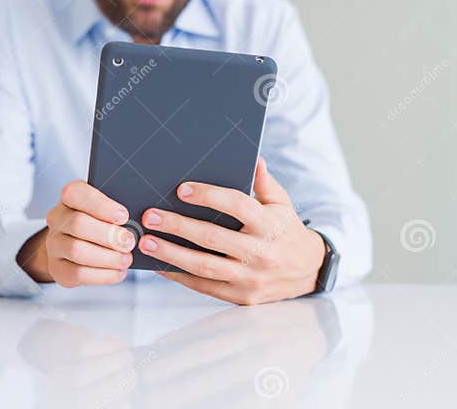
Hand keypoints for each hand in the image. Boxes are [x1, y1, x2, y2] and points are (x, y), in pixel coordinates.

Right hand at [18, 180, 136, 286]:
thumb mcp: (107, 210)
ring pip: (77, 251)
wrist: (77, 246)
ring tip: (126, 258)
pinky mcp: (58, 269)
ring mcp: (54, 245)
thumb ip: (117, 211)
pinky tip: (119, 271)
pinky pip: (78, 273)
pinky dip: (103, 275)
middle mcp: (57, 219)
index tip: (123, 216)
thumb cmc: (99, 223)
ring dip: (107, 257)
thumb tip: (139, 219)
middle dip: (109, 235)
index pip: (76, 193)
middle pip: (78, 224)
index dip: (101, 205)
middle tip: (129, 242)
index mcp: (69, 198)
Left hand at [138, 157, 325, 304]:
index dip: (208, 196)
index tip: (181, 189)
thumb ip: (265, 183)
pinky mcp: (242, 297)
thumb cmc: (286, 231)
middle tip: (151, 216)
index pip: (237, 206)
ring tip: (147, 241)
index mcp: (270, 225)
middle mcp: (261, 253)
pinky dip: (179, 276)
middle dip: (178, 226)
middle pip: (212, 238)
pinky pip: (205, 287)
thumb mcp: (282, 204)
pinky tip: (160, 264)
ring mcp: (251, 278)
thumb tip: (254, 159)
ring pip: (204, 266)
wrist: (309, 271)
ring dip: (171, 253)